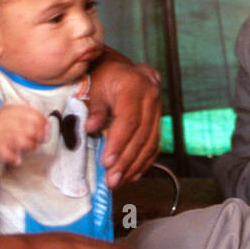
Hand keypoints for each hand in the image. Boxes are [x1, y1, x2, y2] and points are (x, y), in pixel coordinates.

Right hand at [0, 105, 48, 165]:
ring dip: (31, 146)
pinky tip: (18, 159)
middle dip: (38, 135)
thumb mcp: (14, 114)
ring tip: (33, 147)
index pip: (31, 114)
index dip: (42, 122)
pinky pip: (7, 154)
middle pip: (28, 128)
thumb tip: (47, 124)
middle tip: (41, 139)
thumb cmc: (4, 125)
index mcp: (10, 110)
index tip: (47, 128)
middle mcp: (4, 121)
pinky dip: (14, 158)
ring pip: (20, 141)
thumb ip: (30, 117)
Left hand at [86, 53, 161, 188]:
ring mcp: (158, 109)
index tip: (107, 162)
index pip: (128, 120)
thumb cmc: (103, 76)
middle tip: (112, 180)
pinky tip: (133, 175)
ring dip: (135, 166)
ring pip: (150, 142)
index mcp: (134, 86)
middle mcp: (151, 98)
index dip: (118, 143)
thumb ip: (94, 108)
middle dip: (126, 161)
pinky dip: (145, 161)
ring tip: (119, 182)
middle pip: (141, 135)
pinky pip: (155, 144)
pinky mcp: (158, 119)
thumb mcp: (94, 86)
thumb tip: (91, 128)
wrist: (120, 67)